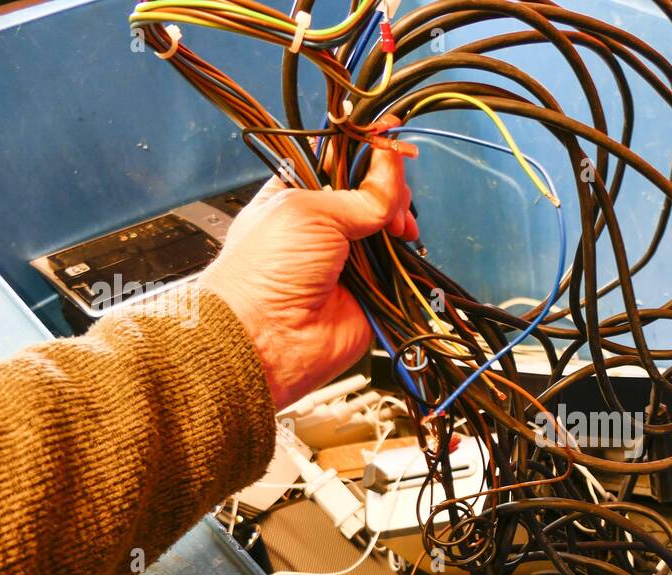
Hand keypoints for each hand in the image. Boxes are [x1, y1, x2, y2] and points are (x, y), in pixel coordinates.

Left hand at [199, 135, 417, 409]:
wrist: (268, 339)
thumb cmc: (264, 271)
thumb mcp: (309, 210)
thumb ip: (359, 192)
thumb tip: (392, 163)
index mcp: (298, 196)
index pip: (341, 163)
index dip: (366, 152)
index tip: (389, 139)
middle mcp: (325, 226)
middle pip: (372, 191)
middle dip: (388, 188)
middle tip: (390, 198)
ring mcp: (350, 258)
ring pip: (389, 224)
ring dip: (399, 218)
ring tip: (396, 226)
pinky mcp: (372, 288)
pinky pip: (400, 264)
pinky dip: (407, 252)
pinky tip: (404, 242)